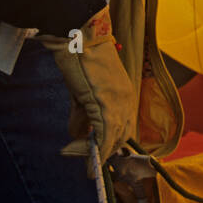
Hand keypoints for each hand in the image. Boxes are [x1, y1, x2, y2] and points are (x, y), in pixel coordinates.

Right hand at [36, 7, 134, 159]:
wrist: (80, 36)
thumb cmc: (80, 58)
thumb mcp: (82, 92)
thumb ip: (82, 114)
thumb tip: (76, 135)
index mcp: (124, 94)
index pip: (123, 125)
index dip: (112, 142)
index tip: (100, 154)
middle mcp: (126, 99)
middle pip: (122, 134)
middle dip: (107, 151)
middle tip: (91, 162)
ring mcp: (119, 101)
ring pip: (115, 137)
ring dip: (100, 154)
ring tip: (88, 166)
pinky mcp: (106, 103)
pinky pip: (106, 134)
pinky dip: (99, 150)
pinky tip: (91, 160)